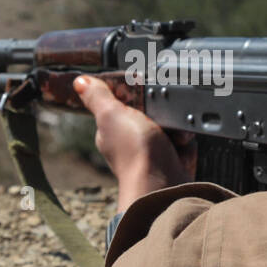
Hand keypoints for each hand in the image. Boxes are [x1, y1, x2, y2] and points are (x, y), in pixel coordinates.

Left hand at [73, 75, 193, 211]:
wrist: (162, 185)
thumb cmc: (134, 153)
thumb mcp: (111, 115)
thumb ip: (98, 96)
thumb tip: (80, 81)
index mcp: (113, 129)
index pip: (124, 101)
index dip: (135, 94)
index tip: (142, 91)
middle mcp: (133, 139)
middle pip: (152, 110)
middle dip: (160, 109)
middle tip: (159, 114)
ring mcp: (154, 150)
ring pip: (172, 123)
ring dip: (176, 125)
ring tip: (172, 133)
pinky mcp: (175, 158)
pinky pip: (186, 139)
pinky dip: (186, 141)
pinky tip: (181, 145)